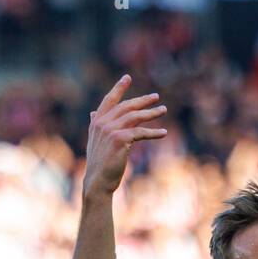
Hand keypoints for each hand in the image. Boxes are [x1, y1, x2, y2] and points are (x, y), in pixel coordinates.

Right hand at [83, 74, 167, 198]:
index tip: (127, 77)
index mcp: (96, 122)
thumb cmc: (99, 163)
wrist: (97, 181)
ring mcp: (111, 130)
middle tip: (156, 96)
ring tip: (163, 110)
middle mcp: (102, 123)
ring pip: (135, 117)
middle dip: (142, 100)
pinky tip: (163, 132)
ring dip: (151, 113)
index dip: (119, 88)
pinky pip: (141, 132)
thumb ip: (96, 125)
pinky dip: (154, 132)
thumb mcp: (96, 141)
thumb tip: (93, 113)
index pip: (109, 100)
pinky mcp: (120, 139)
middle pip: (126, 106)